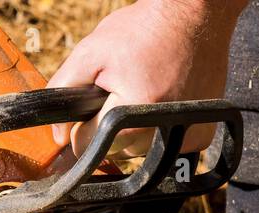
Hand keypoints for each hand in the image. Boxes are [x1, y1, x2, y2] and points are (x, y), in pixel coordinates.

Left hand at [47, 0, 247, 157]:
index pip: (86, 144)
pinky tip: (166, 99)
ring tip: (146, 90)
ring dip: (135, 128)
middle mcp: (159, 134)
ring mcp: (184, 139)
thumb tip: (57, 136)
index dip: (84, 121)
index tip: (98, 98)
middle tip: (126, 87)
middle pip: (114, 150)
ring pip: (139, 151)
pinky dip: (160, 129)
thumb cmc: (143, 29)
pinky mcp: (201, 137)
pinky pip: (165, 146)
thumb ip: (64, 90)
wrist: (196, 15)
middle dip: (110, 124)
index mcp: (128, 117)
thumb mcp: (91, 52)